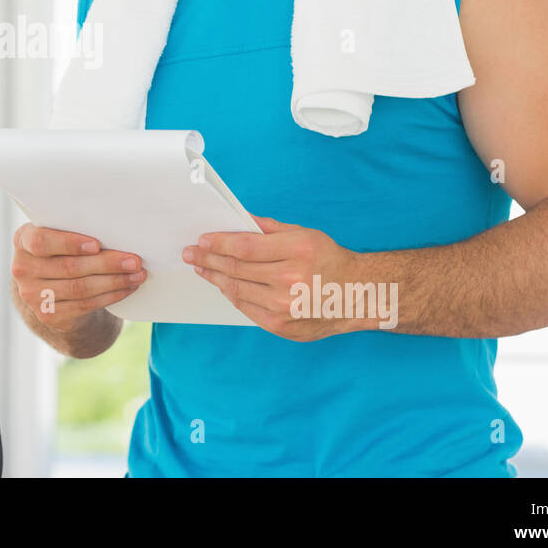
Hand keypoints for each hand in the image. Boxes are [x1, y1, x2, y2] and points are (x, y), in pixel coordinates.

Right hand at [11, 223, 146, 331]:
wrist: (52, 288)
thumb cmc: (62, 251)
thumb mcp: (60, 236)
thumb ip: (73, 229)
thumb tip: (117, 229)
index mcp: (23, 239)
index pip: (41, 242)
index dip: (69, 243)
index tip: (97, 244)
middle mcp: (22, 268)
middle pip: (69, 267)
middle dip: (107, 263)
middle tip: (134, 260)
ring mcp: (32, 295)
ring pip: (80, 288)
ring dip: (114, 281)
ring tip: (137, 274)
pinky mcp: (48, 315)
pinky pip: (84, 305)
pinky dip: (110, 296)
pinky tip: (127, 288)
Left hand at [182, 214, 376, 340]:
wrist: (357, 296)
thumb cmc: (330, 261)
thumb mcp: (305, 235)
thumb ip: (269, 229)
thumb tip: (238, 220)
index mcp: (298, 251)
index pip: (245, 246)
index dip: (219, 243)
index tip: (202, 240)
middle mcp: (290, 280)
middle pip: (236, 269)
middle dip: (208, 260)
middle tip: (191, 254)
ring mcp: (285, 307)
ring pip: (237, 290)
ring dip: (215, 278)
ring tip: (202, 269)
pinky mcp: (282, 326)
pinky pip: (247, 308)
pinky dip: (232, 294)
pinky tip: (224, 284)